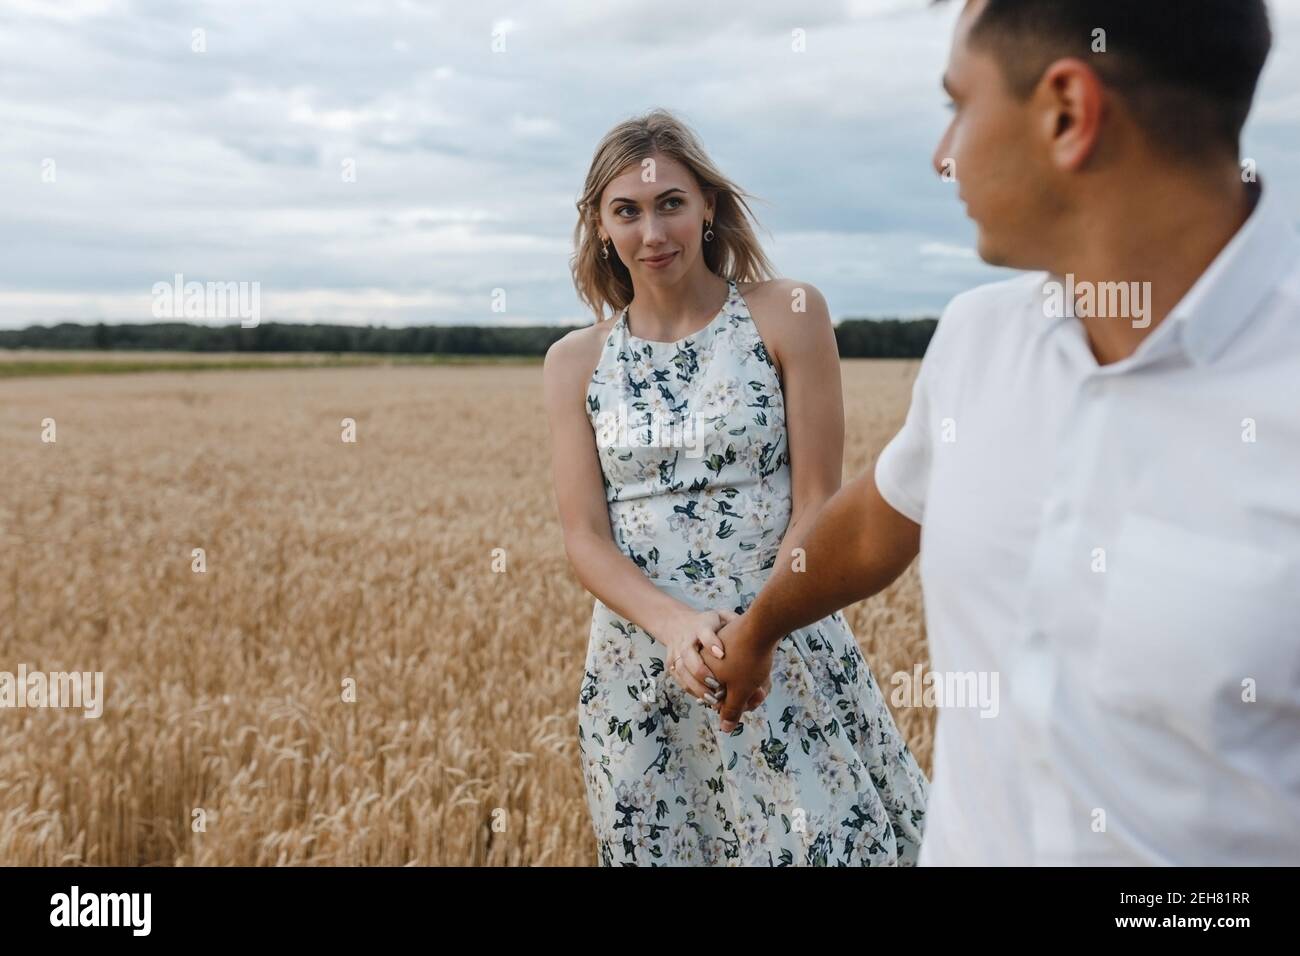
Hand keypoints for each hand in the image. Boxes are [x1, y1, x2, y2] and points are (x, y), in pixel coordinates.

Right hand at [656, 607, 739, 704]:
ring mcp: (677, 652)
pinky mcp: (671, 664)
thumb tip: (748, 629)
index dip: (712, 643)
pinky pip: (680, 680)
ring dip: (696, 686)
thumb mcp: (721, 617)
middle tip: (717, 685)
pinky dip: (691, 691)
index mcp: (700, 626)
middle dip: (701, 672)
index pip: (704, 633)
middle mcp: (686, 639)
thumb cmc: (708, 624)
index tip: (722, 654)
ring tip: (712, 698)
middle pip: (689, 656)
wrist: (678, 624)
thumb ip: (733, 622)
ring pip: (682, 671)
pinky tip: (704, 698)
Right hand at [707, 613, 775, 732]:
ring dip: (748, 682)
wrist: (761, 623)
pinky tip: (763, 670)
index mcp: (704, 670)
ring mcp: (718, 646)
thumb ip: (730, 710)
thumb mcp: (741, 691)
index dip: (731, 704)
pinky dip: (749, 669)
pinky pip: (736, 661)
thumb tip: (724, 729)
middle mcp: (706, 658)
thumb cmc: (749, 659)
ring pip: (731, 674)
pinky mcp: (730, 638)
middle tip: (760, 691)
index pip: (713, 697)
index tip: (749, 700)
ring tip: (764, 680)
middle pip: (722, 685)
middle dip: (742, 692)